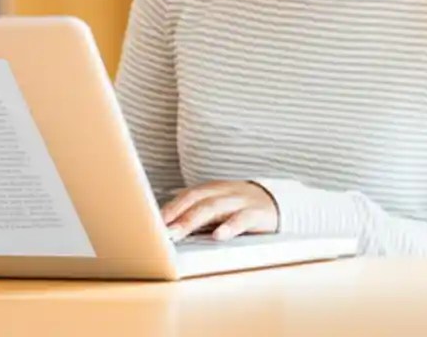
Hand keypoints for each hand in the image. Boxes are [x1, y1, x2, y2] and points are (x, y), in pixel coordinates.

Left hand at [161, 180, 278, 241]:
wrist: (277, 201)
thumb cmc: (238, 208)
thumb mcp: (216, 207)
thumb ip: (195, 213)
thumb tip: (165, 227)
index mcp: (210, 190)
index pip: (185, 196)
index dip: (167, 208)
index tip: (148, 222)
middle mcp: (222, 192)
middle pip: (195, 200)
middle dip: (175, 214)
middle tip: (158, 230)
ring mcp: (239, 201)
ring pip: (213, 208)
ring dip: (192, 220)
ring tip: (177, 233)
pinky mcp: (257, 214)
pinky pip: (242, 219)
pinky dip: (229, 227)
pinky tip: (219, 236)